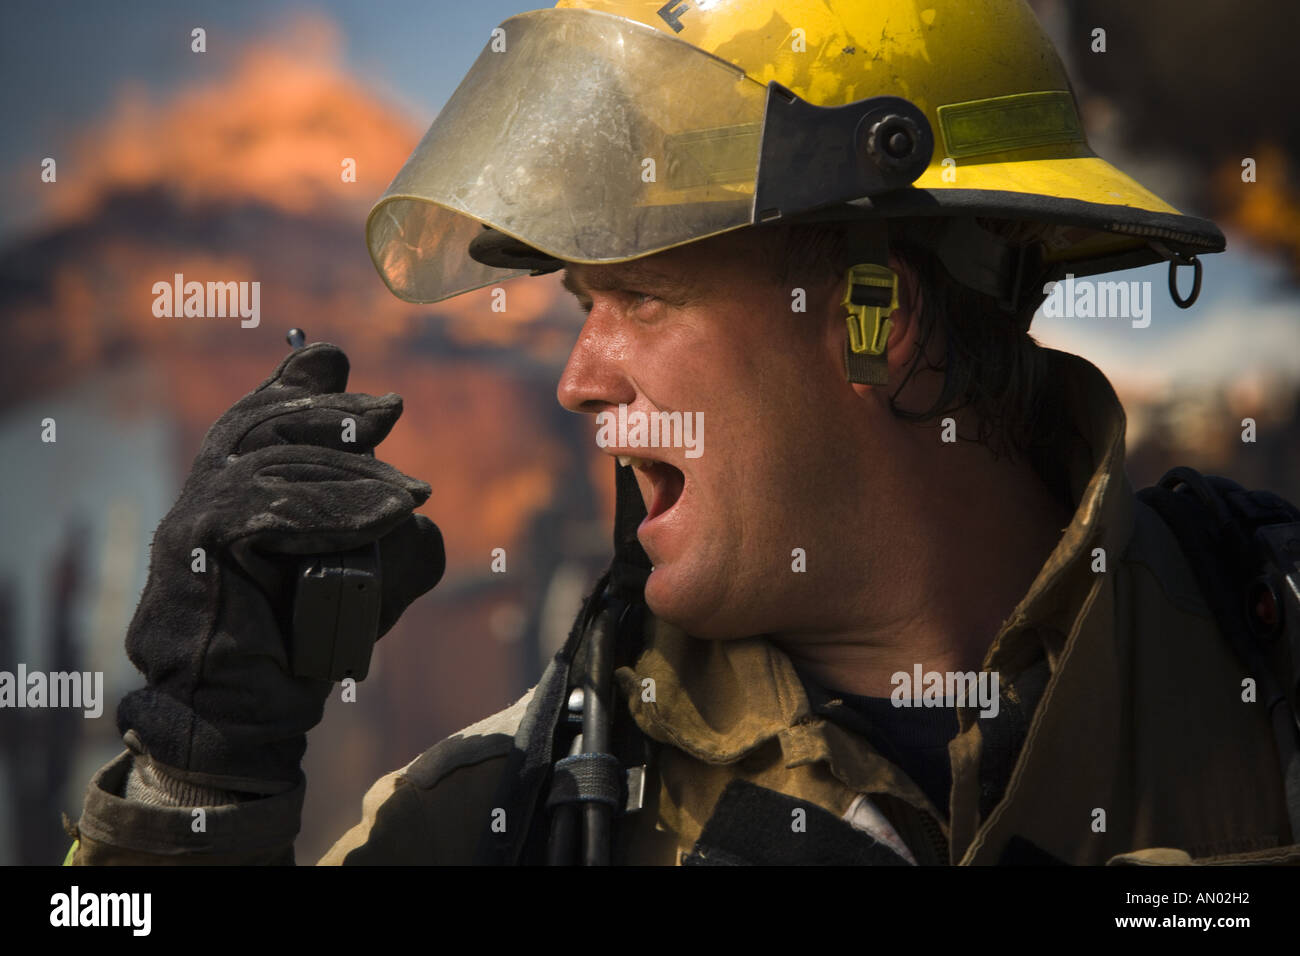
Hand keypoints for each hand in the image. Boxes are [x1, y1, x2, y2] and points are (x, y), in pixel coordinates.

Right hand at [117, 344, 444, 792]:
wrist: (252, 712)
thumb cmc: (307, 644)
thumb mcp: (371, 580)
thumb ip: (396, 537)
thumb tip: (421, 513)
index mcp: (240, 490)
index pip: (261, 418)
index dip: (295, 384)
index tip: (333, 358)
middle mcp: (208, 495)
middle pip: (264, 425)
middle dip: (333, 412)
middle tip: (393, 411)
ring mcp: (192, 519)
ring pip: (271, 465)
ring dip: (350, 474)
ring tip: (412, 495)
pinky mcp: (194, 548)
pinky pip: (265, 510)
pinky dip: (330, 510)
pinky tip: (383, 518)